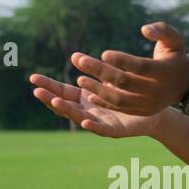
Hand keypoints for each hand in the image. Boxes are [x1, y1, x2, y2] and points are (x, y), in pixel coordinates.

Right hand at [28, 73, 163, 136]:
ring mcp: (100, 122)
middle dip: (50, 98)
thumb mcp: (109, 79)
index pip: (63, 92)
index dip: (48, 86)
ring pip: (79, 117)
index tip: (33, 79)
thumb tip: (75, 56)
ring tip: (54, 101)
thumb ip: (94, 72)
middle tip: (36, 90)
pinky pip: (102, 130)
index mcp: (86, 99)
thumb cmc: (130, 92)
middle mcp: (89, 112)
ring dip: (67, 110)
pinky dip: (93, 126)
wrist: (155, 111)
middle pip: (65, 105)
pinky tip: (85, 121)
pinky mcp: (116, 131)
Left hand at [68, 22, 188, 116]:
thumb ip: (162, 30)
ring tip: (80, 80)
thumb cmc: (175, 56)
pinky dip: (104, 102)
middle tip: (80, 60)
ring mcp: (150, 104)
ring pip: (120, 99)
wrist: (185, 84)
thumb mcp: (174, 40)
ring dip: (98, 90)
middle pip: (125, 82)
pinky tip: (89, 93)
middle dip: (101, 71)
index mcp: (165, 72)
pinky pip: (121, 109)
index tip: (103, 53)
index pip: (141, 67)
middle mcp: (157, 90)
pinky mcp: (142, 111)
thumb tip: (144, 29)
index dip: (122, 60)